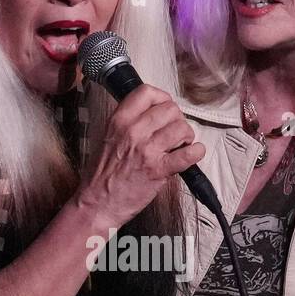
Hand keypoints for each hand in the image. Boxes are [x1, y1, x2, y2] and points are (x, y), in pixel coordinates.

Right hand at [76, 84, 203, 224]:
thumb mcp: (108, 137)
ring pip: (181, 128)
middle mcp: (133, 131)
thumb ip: (129, 122)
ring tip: (181, 144)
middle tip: (174, 132)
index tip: (164, 108)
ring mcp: (146, 150)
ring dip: (186, 136)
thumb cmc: (103, 174)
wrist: (97, 203)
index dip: (162, 98)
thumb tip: (154, 113)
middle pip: (169, 109)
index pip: (147, 92)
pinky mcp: (158, 170)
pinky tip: (193, 153)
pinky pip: (188, 154)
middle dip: (177, 119)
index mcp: (119, 121)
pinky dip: (196, 152)